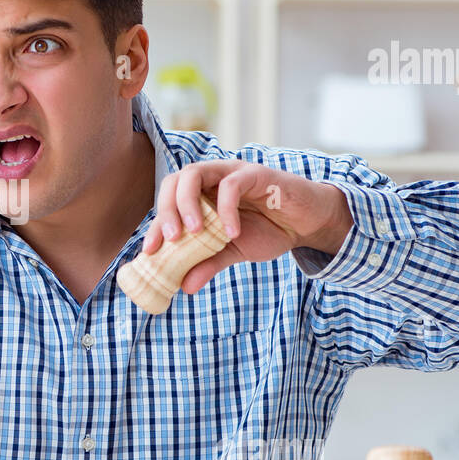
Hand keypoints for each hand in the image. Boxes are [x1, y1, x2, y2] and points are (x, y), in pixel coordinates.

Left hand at [140, 160, 352, 294]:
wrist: (308, 224)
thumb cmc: (269, 230)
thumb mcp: (234, 251)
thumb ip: (208, 263)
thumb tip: (184, 287)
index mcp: (202, 193)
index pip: (168, 200)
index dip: (155, 224)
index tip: (150, 252)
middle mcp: (212, 177)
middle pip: (175, 180)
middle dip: (166, 210)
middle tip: (171, 240)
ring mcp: (232, 172)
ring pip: (195, 173)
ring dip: (187, 204)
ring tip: (193, 233)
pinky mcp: (256, 174)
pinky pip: (232, 185)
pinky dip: (226, 210)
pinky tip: (231, 233)